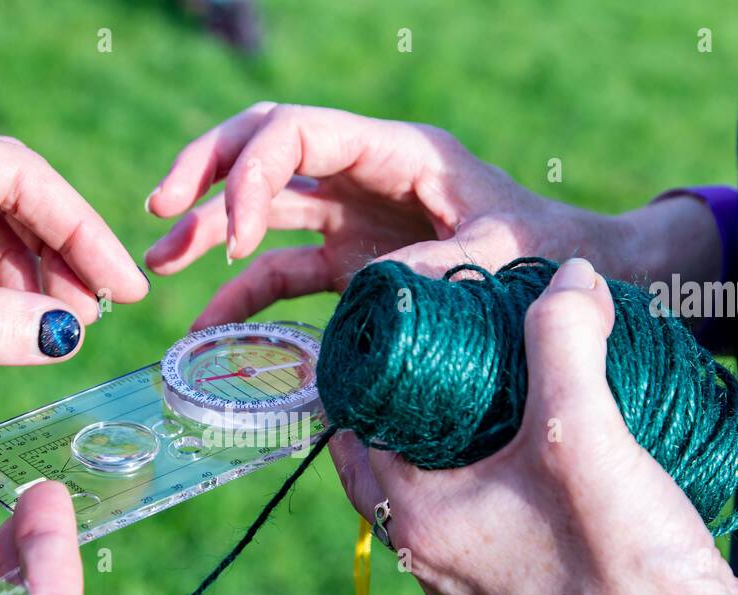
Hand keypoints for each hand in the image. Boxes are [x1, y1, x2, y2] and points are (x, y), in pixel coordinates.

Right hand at [143, 103, 717, 327]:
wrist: (579, 282)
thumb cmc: (548, 255)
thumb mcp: (499, 258)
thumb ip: (437, 268)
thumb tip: (369, 293)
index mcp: (398, 153)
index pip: (300, 132)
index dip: (252, 172)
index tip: (231, 234)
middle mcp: (367, 174)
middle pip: (265, 145)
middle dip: (207, 170)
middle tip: (160, 207)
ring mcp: (356, 217)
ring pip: (264, 205)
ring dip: (208, 227)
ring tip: (159, 261)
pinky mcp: (354, 262)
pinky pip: (285, 268)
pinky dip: (245, 291)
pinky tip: (210, 321)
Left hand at [330, 258, 737, 594]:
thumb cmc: (621, 550)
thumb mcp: (581, 425)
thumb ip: (562, 337)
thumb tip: (565, 277)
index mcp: (420, 524)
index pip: (356, 438)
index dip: (366, 384)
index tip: (388, 340)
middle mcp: (433, 567)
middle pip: (389, 472)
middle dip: (402, 418)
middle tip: (432, 363)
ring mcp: (475, 594)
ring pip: (437, 506)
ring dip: (447, 457)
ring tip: (482, 404)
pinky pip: (481, 535)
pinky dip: (487, 493)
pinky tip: (532, 465)